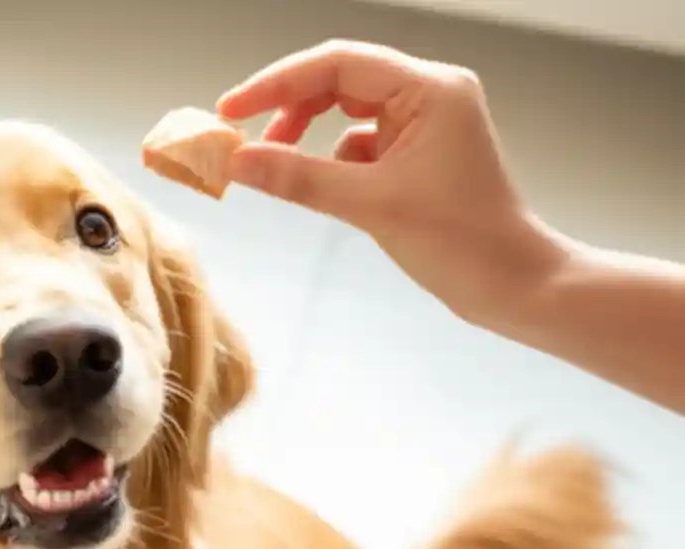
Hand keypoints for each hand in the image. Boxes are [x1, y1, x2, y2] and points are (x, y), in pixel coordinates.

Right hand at [217, 40, 564, 323]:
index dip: (276, 83)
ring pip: (346, 111)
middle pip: (338, 80)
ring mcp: (426, 122)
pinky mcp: (419, 152)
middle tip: (242, 138)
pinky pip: (360, 142)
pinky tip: (323, 188)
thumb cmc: (463, 242)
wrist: (515, 286)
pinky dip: (331, 160)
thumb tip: (236, 161)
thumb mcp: (370, 206)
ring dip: (307, 134)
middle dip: (288, 107)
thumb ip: (299, 178)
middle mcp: (430, 93)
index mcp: (430, 89)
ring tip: (275, 164)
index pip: (337, 64)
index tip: (230, 110)